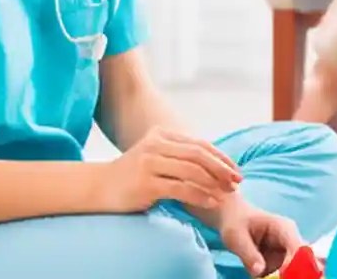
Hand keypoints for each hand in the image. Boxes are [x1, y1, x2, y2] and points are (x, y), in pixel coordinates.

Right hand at [96, 127, 241, 212]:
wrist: (99, 187)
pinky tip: (212, 202)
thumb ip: (179, 156)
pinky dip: (201, 195)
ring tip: (227, 194)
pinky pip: (181, 188)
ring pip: (192, 171)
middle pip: (199, 155)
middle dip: (222, 169)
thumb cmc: (133, 176)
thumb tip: (215, 164)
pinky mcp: (146, 182)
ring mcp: (150, 162)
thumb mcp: (156, 157)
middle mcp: (156, 144)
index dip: (221, 157)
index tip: (236, 171)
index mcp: (161, 135)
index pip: (200, 144)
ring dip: (214, 183)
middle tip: (237, 182)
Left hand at [217, 201, 303, 276]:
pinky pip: (284, 277)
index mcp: (284, 229)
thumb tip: (260, 271)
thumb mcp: (236, 237)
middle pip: (305, 262)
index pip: (298, 248)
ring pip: (296, 271)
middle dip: (298, 274)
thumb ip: (248, 254)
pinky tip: (262, 278)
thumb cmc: (236, 224)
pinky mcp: (280, 267)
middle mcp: (290, 243)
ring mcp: (287, 256)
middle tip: (277, 277)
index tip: (281, 275)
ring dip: (287, 277)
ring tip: (266, 277)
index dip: (295, 264)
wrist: (234, 220)